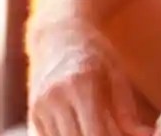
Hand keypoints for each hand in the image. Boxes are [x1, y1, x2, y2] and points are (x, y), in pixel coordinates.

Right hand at [27, 21, 150, 135]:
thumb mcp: (117, 76)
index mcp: (80, 86)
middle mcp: (54, 99)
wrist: (58, 35)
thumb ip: (128, 113)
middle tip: (116, 134)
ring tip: (102, 130)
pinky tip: (84, 130)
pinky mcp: (32, 116)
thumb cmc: (96, 54)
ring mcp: (39, 109)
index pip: (96, 135)